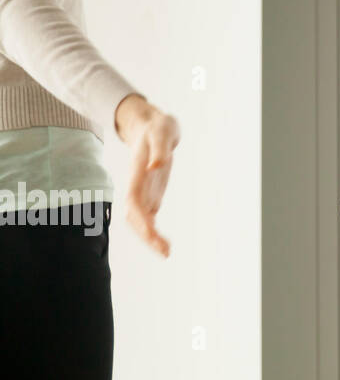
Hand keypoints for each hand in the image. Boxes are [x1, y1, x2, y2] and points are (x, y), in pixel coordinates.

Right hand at [116, 96, 179, 256]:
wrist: (151, 126)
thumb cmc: (157, 128)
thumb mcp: (162, 132)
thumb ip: (159, 148)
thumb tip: (156, 166)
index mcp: (137, 174)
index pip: (134, 201)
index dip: (141, 218)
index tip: (152, 233)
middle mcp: (137, 186)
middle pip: (135, 216)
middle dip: (147, 234)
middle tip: (165, 251)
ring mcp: (143, 192)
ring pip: (140, 220)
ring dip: (150, 237)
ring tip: (166, 252)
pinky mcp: (151, 194)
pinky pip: (149, 217)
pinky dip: (154, 232)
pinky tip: (164, 245)